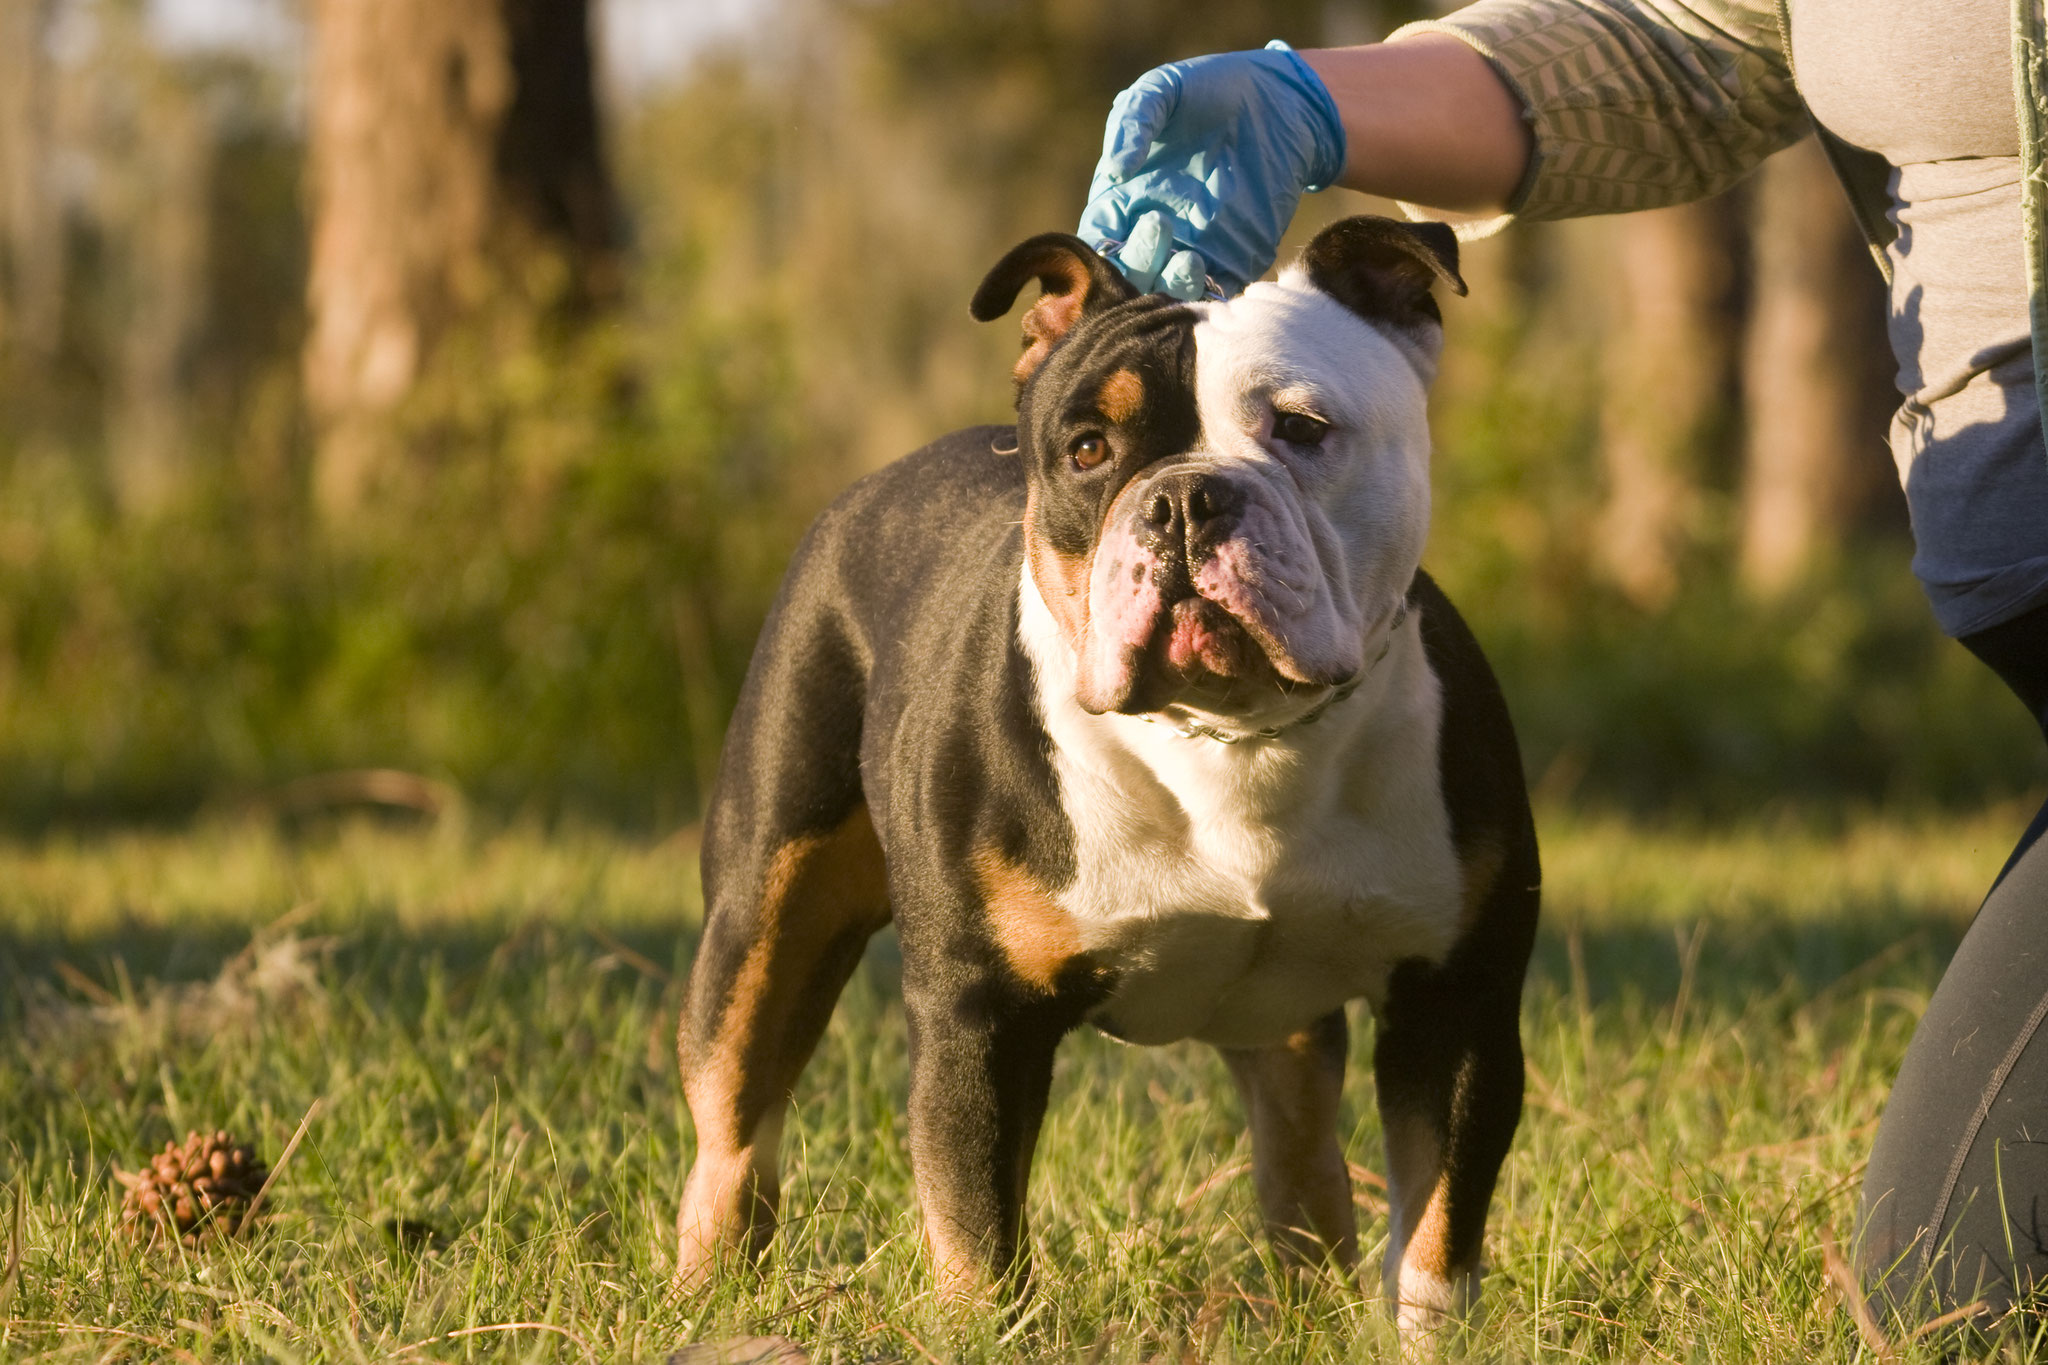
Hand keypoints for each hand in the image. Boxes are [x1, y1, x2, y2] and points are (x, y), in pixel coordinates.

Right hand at [1079, 41, 1345, 298]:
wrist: (1278, 100)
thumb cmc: (1209, 89)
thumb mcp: (1163, 89)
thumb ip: (1133, 120)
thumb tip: (1117, 169)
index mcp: (1122, 202)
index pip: (1098, 244)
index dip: (1098, 253)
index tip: (1113, 238)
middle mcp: (1152, 235)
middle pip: (1130, 276)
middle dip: (1137, 265)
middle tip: (1160, 225)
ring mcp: (1192, 249)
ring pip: (1169, 293)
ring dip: (1172, 287)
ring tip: (1188, 259)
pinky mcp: (1233, 259)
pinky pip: (1214, 293)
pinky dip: (1207, 298)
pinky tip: (1210, 273)